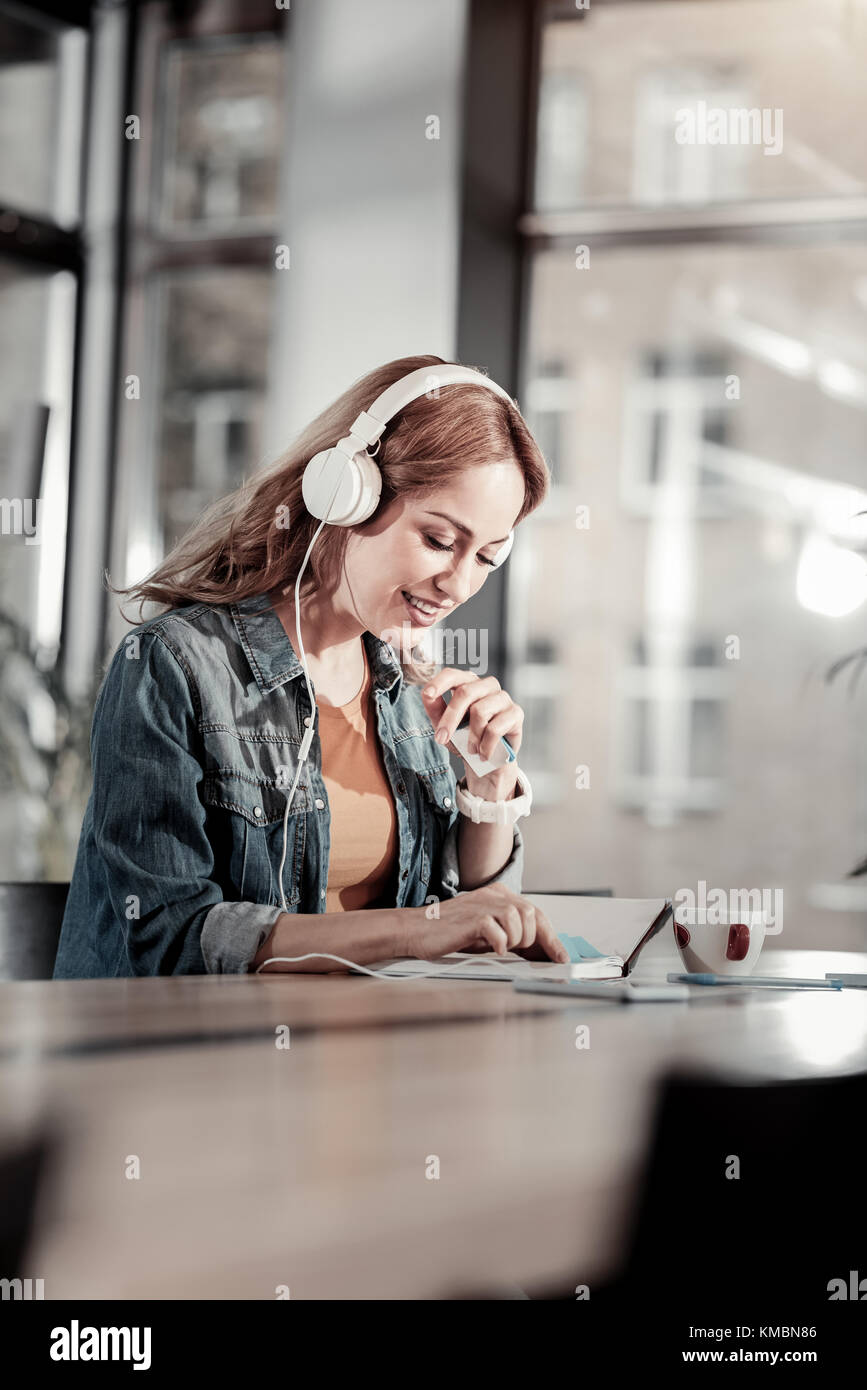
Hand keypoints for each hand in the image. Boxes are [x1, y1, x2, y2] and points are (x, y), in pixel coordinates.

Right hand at [403, 884, 568, 963]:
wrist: (416, 930)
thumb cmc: (448, 932)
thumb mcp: (486, 932)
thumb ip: (511, 935)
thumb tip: (539, 953)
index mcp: (499, 895)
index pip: (536, 913)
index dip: (552, 937)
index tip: (561, 957)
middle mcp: (494, 895)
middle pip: (532, 914)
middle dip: (533, 941)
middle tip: (524, 955)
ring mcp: (483, 904)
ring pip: (519, 921)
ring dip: (515, 942)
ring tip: (500, 949)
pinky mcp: (473, 918)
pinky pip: (499, 932)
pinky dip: (500, 944)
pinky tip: (492, 949)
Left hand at [421, 667, 523, 798]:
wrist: (489, 760)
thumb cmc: (465, 737)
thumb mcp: (444, 724)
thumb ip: (435, 708)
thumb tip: (426, 694)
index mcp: (468, 683)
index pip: (452, 674)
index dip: (439, 682)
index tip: (427, 694)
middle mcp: (487, 685)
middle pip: (465, 692)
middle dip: (450, 719)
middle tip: (441, 739)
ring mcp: (503, 698)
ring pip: (480, 711)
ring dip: (471, 736)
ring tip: (471, 749)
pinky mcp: (516, 713)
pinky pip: (495, 728)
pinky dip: (485, 746)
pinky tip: (484, 754)